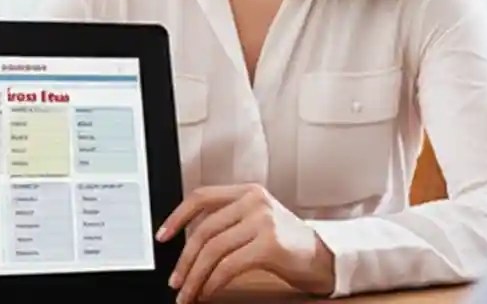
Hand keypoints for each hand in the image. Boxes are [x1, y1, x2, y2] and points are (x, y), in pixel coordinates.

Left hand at [156, 183, 334, 302]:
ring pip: (213, 250)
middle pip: (204, 230)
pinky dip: (213, 282)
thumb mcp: (258, 222)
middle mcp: (254, 201)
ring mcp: (262, 221)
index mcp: (248, 191)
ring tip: (189, 293)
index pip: (202, 197)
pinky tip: (209, 292)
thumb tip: (189, 245)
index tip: (162, 237)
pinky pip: (229, 266)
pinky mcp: (269, 245)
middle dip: (184, 260)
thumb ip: (229, 222)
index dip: (177, 216)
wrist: (324, 257)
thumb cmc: (288, 244)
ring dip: (195, 276)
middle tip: (175, 281)